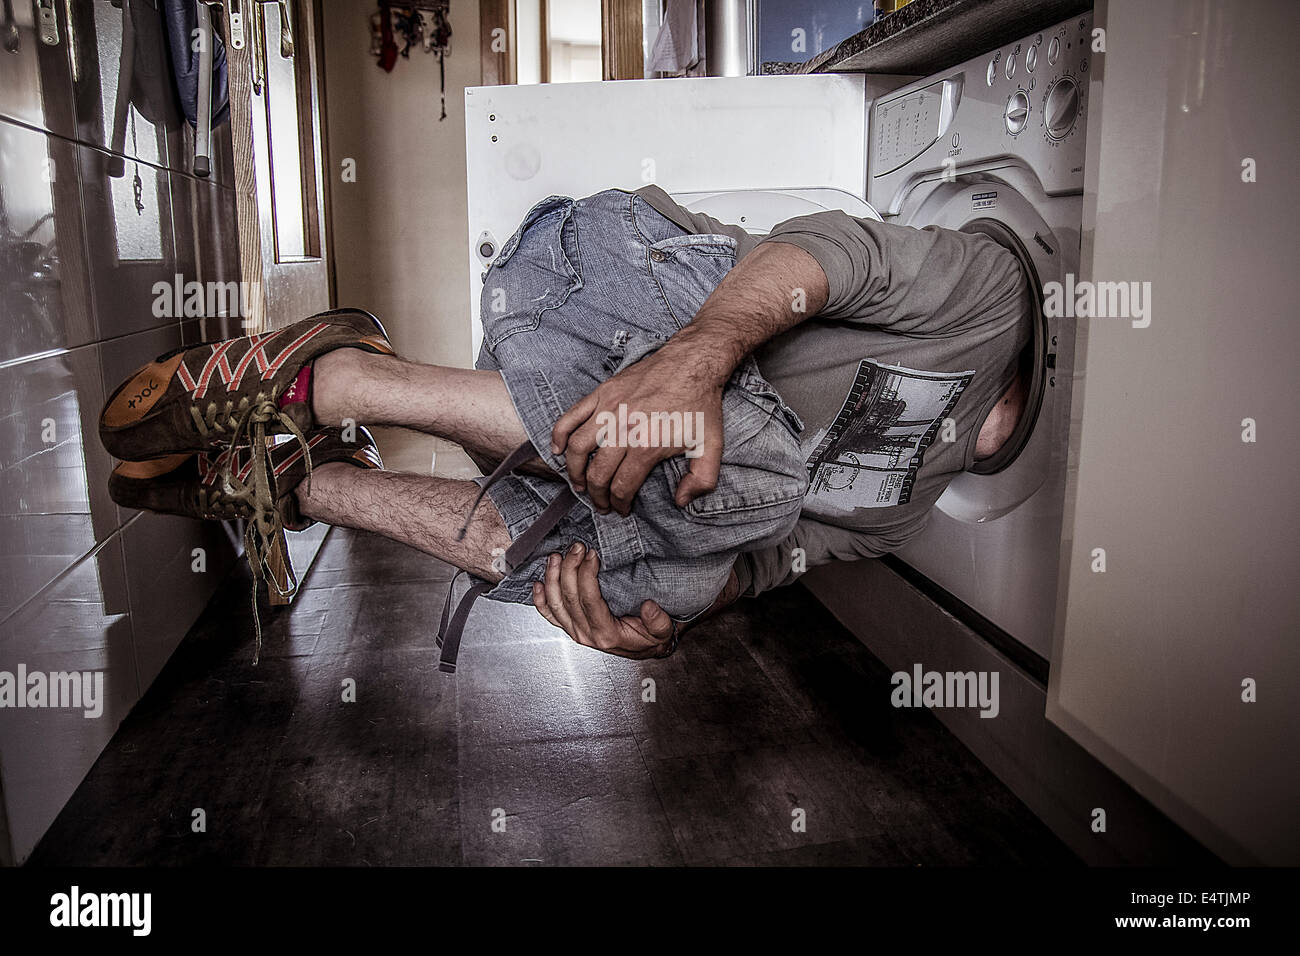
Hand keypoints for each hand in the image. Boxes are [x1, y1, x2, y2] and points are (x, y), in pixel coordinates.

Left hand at [532, 542, 742, 659]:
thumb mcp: (663, 631)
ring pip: (556, 604)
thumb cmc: (650, 637)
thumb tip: (649, 607)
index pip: (589, 600)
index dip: (586, 575)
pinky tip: (538, 583)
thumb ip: (659, 622)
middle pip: (569, 598)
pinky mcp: (570, 628)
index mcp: (607, 634)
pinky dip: (540, 599)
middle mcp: (587, 635)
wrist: (644, 648)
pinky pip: (550, 614)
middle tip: (577, 547)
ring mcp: (575, 632)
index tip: (592, 555)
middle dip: (570, 568)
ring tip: (556, 557)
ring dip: (553, 578)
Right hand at [549, 344, 723, 515]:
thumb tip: (681, 502)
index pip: (622, 486)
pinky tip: (558, 451)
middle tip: (601, 503)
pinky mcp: (602, 393)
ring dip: (574, 471)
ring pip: (578, 448)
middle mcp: (623, 428)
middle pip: (597, 473)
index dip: (619, 503)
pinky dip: (559, 435)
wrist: (692, 362)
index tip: (621, 509)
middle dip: (597, 495)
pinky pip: (571, 417)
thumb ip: (701, 480)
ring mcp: (609, 408)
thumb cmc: (700, 403)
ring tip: (578, 484)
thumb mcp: (712, 446)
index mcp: (647, 445)